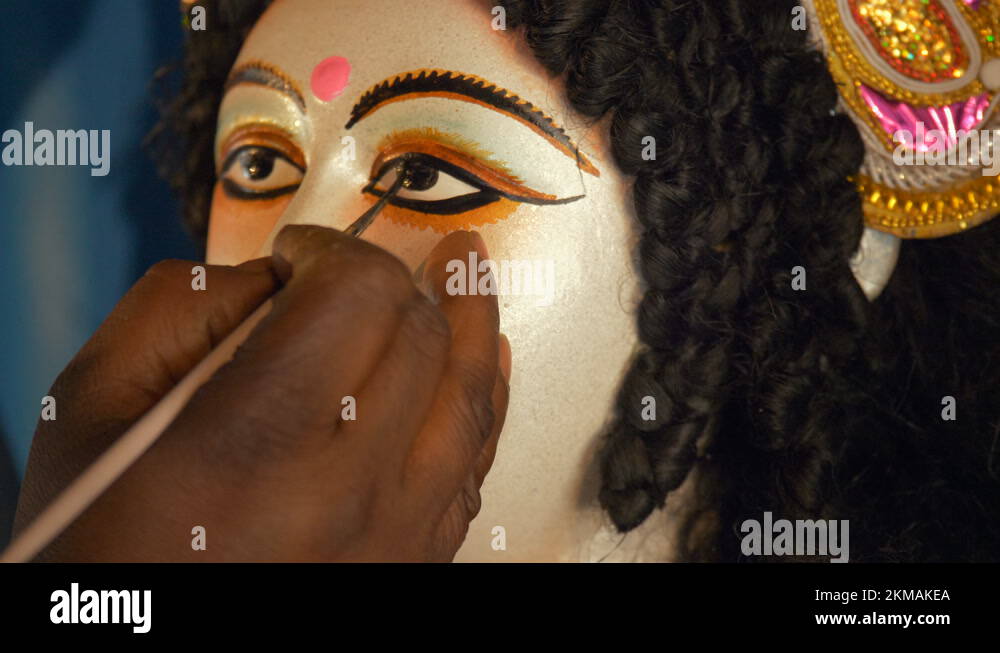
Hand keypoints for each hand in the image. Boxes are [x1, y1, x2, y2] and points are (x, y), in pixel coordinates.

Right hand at [13, 225, 510, 560]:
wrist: (140, 648)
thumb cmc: (95, 545)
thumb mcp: (90, 410)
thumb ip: (176, 312)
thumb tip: (268, 279)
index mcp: (255, 445)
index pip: (358, 297)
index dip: (334, 251)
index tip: (301, 254)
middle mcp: (343, 495)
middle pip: (417, 338)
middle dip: (389, 282)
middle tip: (357, 269)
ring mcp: (392, 536)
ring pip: (469, 398)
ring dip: (470, 322)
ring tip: (467, 275)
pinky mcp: (411, 562)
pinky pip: (475, 465)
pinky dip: (486, 402)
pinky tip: (488, 364)